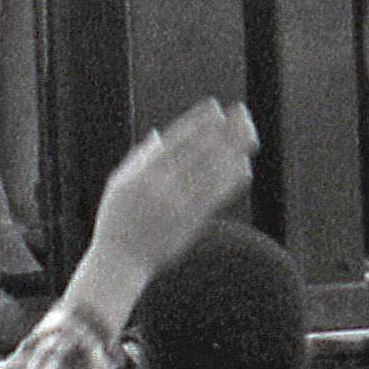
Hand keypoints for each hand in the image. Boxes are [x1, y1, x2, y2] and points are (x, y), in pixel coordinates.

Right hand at [66, 97, 259, 333]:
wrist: (120, 261)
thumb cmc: (117, 219)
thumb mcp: (119, 183)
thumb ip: (140, 157)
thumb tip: (159, 134)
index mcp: (144, 173)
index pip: (177, 140)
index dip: (198, 123)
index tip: (216, 107)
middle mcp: (163, 186)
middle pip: (200, 152)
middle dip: (224, 131)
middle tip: (243, 114)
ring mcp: (179, 205)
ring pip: (213, 172)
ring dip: (234, 151)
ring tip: (251, 135)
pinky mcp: (191, 224)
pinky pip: (216, 197)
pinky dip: (231, 180)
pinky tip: (244, 166)